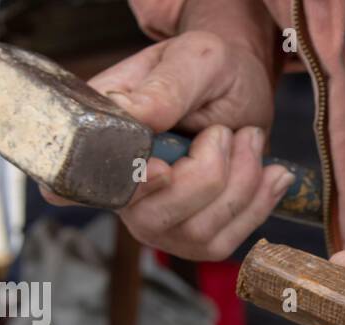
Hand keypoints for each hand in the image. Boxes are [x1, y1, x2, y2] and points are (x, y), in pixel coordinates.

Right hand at [50, 30, 292, 260]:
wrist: (241, 87)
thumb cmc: (207, 69)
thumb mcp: (194, 60)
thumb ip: (165, 89)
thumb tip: (131, 115)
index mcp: (100, 137)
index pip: (75, 187)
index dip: (123, 188)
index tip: (162, 169)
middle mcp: (120, 187)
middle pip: (153, 217)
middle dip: (208, 175)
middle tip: (225, 131)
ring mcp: (154, 219)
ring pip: (196, 233)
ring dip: (240, 184)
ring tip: (247, 139)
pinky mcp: (191, 238)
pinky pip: (223, 244)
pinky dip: (257, 206)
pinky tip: (270, 174)